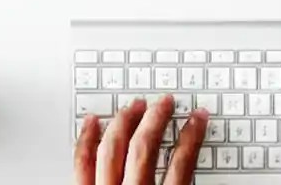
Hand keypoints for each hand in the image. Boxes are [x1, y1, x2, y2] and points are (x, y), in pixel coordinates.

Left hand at [74, 95, 208, 184]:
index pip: (181, 166)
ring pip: (112, 149)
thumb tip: (197, 173)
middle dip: (155, 120)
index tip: (198, 118)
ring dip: (124, 122)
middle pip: (143, 148)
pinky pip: (82, 163)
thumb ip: (184, 184)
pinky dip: (86, 140)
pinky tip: (92, 122)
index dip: (192, 138)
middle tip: (165, 102)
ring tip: (135, 105)